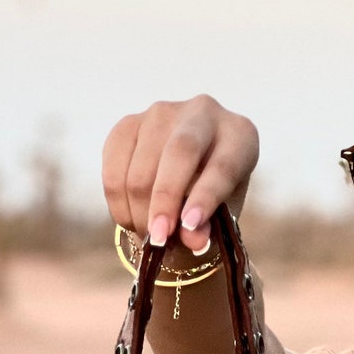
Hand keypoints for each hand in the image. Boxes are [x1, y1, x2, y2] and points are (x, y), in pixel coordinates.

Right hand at [101, 96, 259, 252]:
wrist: (184, 176)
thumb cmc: (210, 198)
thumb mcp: (219, 217)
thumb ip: (209, 229)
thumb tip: (193, 241)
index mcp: (240, 135)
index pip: (224, 165)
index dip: (206, 197)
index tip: (190, 226)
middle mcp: (203, 112)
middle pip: (180, 153)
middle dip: (165, 200)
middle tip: (158, 238)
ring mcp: (162, 113)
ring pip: (141, 167)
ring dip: (139, 210)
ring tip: (148, 236)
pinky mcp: (128, 124)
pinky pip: (114, 168)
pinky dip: (119, 203)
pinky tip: (130, 220)